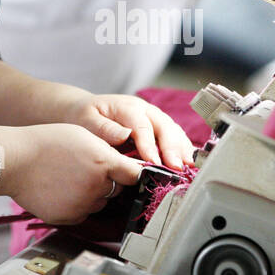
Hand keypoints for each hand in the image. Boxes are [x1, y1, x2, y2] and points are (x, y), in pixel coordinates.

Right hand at [0, 124, 143, 224]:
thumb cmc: (46, 142)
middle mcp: (96, 186)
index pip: (135, 174)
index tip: (130, 172)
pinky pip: (83, 213)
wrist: (14, 161)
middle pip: (117, 189)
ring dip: (93, 194)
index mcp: (103, 162)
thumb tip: (126, 165)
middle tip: (87, 169)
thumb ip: (108, 151)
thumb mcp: (83, 135)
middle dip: (108, 181)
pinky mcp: (68, 218)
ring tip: (70, 178)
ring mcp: (82, 205)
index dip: (132, 172)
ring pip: (100, 203)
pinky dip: (77, 205)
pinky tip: (61, 190)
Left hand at [61, 94, 195, 170]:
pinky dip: (183, 149)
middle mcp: (146, 110)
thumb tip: (124, 136)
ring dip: (182, 149)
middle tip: (177, 167)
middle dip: (172, 148)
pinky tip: (188, 163)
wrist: (86, 110)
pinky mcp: (159, 128)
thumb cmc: (85, 117)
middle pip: (164, 127)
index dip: (149, 145)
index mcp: (128, 106)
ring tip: (188, 167)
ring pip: (174, 131)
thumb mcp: (86, 119)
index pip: (142, 125)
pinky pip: (175, 137)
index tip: (153, 162)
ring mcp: (155, 118)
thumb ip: (103, 128)